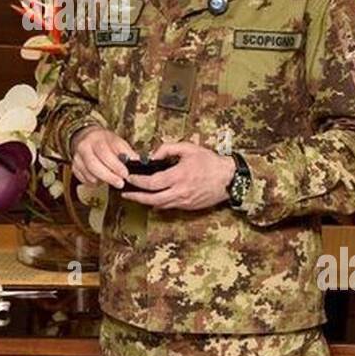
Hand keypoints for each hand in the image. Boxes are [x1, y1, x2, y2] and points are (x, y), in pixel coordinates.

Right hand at [71, 127, 135, 188]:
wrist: (87, 137)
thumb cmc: (105, 142)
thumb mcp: (118, 142)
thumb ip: (128, 153)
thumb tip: (140, 162)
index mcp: (98, 139)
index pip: (105, 152)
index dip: (115, 165)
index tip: (125, 174)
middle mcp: (85, 146)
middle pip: (94, 164)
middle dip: (108, 176)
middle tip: (120, 183)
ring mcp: (77, 157)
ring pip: (88, 173)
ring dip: (101, 180)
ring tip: (112, 181)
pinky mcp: (74, 166)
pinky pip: (83, 178)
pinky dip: (93, 182)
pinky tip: (100, 181)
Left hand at [120, 140, 235, 211]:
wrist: (229, 178)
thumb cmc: (210, 162)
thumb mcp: (188, 148)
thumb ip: (168, 149)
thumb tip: (152, 156)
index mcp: (179, 176)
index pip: (151, 182)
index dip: (137, 181)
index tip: (129, 177)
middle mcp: (180, 191)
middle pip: (152, 199)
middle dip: (136, 197)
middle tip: (125, 193)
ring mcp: (184, 201)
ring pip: (159, 206)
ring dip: (145, 202)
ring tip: (135, 197)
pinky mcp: (189, 207)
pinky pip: (170, 207)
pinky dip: (159, 204)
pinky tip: (153, 199)